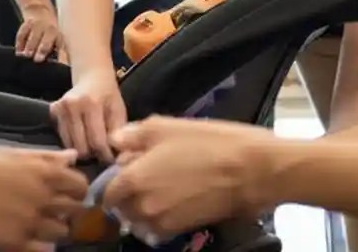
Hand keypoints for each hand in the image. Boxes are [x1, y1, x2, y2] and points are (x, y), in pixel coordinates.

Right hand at [0, 147, 87, 250]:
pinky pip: (43, 250)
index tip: (67, 194)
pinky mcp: (14, 242)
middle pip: (75, 211)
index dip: (76, 190)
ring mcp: (30, 221)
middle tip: (53, 212)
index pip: (80, 185)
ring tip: (38, 226)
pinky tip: (27, 239)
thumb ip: (46, 157)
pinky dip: (40, 246)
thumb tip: (72, 158)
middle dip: (67, 211)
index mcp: (43, 171)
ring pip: (62, 233)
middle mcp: (42, 196)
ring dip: (54, 230)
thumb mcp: (12, 153)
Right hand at [16, 5, 67, 62]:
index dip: (61, 55)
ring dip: (30, 46)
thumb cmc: (49, 34)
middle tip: (37, 60)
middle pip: (47, 39)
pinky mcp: (27, 23)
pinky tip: (18, 51)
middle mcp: (50, 29)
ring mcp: (38, 25)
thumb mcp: (56, 41)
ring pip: (34, 35)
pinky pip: (23, 33)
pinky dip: (20, 43)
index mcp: (59, 36)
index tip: (58, 64)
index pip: (61, 45)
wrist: (40, 13)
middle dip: (42, 49)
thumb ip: (57, 53)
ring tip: (25, 56)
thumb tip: (57, 65)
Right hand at [49, 72, 124, 162]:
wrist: (92, 75)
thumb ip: (117, 131)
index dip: (105, 155)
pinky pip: (62, 137)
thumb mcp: (118, 109)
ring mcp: (60, 108)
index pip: (97, 140)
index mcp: (91, 103)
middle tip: (100, 154)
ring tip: (92, 145)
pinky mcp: (53, 110)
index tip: (111, 161)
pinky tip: (81, 136)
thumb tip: (117, 155)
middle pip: (80, 146)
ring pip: (69, 145)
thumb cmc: (108, 94)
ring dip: (82, 149)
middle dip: (92, 154)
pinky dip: (73, 141)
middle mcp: (72, 105)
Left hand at [101, 116, 279, 241]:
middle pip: (123, 209)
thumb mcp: (167, 127)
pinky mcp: (181, 231)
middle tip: (148, 179)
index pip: (108, 194)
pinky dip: (161, 219)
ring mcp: (161, 222)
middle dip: (129, 197)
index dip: (115, 183)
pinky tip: (177, 202)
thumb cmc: (207, 142)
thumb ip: (134, 135)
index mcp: (133, 179)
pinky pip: (159, 229)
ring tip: (163, 192)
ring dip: (144, 210)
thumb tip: (115, 142)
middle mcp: (141, 206)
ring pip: (140, 221)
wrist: (249, 170)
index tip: (127, 174)